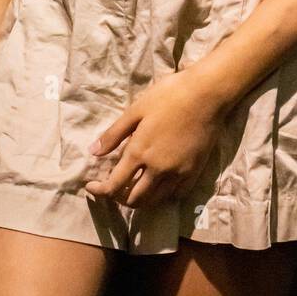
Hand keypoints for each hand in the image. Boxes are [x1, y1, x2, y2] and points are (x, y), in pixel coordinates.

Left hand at [84, 68, 222, 208]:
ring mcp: (177, 173)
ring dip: (140, 199)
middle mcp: (157, 169)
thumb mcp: (136, 110)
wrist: (206, 94)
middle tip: (114, 186)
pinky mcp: (194, 172)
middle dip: (119, 198)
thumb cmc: (169, 96)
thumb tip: (92, 152)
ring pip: (154, 201)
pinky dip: (163, 195)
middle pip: (133, 200)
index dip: (99, 191)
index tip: (90, 187)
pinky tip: (159, 184)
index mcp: (139, 153)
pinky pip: (175, 195)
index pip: (113, 186)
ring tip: (134, 187)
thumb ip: (114, 134)